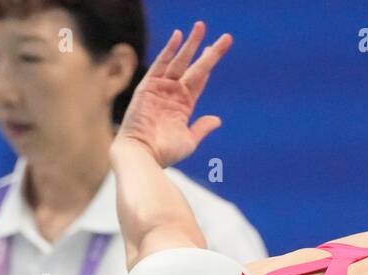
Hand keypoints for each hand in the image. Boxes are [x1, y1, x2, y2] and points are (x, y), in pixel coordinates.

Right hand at [116, 22, 231, 167]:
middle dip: (208, 51)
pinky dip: (169, 50)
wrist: (143, 154)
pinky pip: (161, 64)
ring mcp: (161, 88)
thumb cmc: (164, 152)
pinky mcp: (149, 86)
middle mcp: (172, 93)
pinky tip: (179, 36)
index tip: (216, 49)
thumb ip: (202, 127)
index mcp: (183, 105)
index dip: (208, 64)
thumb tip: (217, 120)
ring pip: (180, 61)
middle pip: (194, 67)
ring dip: (191, 44)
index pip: (199, 80)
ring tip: (202, 27)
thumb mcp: (189, 140)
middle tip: (224, 37)